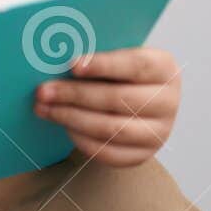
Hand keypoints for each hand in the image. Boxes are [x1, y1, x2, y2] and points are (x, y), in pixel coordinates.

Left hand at [33, 47, 180, 166]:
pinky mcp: (143, 154)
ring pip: (111, 128)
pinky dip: (81, 140)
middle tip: (43, 91)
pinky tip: (62, 126)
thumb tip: (55, 58)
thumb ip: (96, 55)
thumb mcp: (116, 56)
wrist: (136, 102)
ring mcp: (159, 132)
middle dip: (75, 95)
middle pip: (119, 99)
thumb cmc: (118, 73)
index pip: (136, 65)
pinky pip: (109, 152)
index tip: (73, 65)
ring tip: (44, 108)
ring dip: (71, 118)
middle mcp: (167, 101)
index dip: (104, 65)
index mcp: (164, 68)